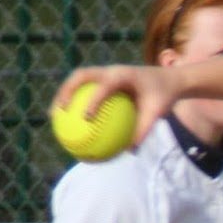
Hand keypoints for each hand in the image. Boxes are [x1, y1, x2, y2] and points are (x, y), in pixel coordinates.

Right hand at [50, 65, 176, 146]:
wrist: (169, 79)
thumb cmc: (163, 96)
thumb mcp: (158, 113)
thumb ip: (144, 130)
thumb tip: (130, 152)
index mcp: (124, 74)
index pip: (104, 85)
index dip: (93, 100)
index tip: (86, 117)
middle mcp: (110, 70)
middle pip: (81, 75)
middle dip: (67, 91)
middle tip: (59, 111)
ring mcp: (105, 73)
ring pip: (78, 80)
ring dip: (63, 94)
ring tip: (54, 116)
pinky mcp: (103, 79)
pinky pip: (85, 90)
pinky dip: (75, 102)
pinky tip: (68, 122)